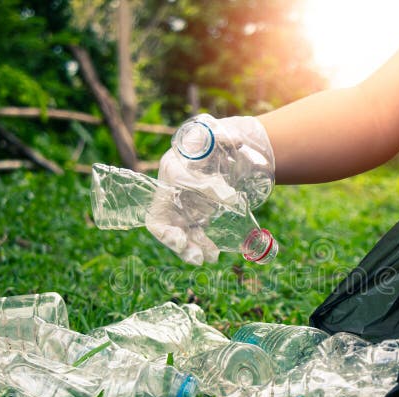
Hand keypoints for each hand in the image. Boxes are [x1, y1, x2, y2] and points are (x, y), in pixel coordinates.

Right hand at [146, 115, 274, 264]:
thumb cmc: (212, 143)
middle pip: (162, 215)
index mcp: (173, 165)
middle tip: (182, 244)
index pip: (177, 180)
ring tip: (203, 258)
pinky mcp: (190, 218)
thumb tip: (236, 141)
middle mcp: (169, 189)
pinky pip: (190, 235)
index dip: (201, 190)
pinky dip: (201, 246)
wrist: (216, 154)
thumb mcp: (217, 136)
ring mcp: (178, 207)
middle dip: (171, 233)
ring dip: (187, 247)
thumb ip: (223, 137)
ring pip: (175, 231)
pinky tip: (213, 254)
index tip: (229, 198)